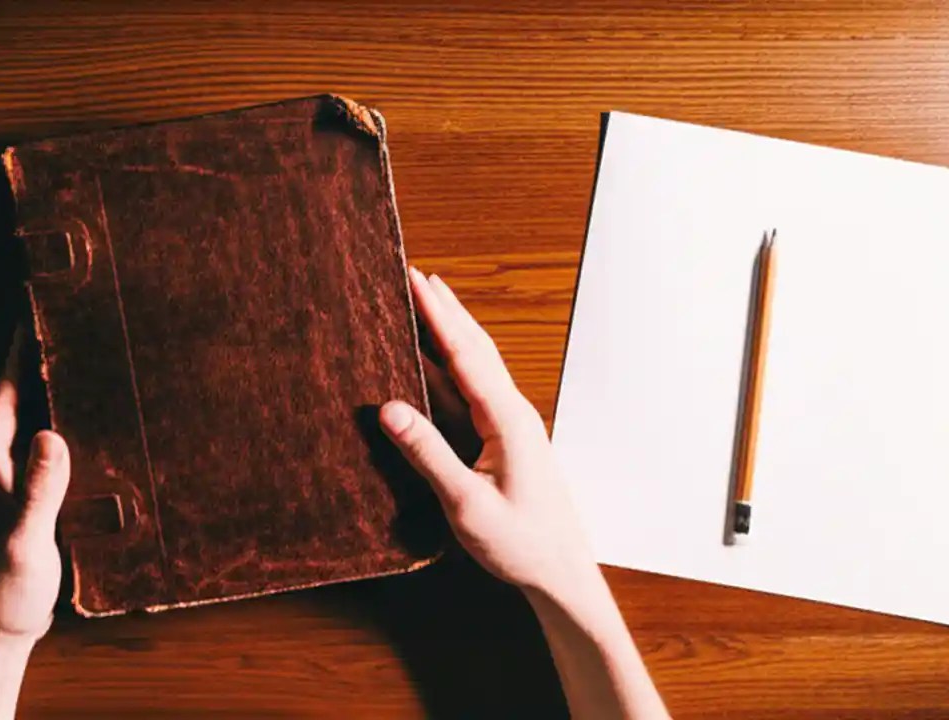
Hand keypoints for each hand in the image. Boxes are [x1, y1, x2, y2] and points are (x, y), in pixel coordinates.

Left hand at [0, 336, 69, 641]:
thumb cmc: (2, 592)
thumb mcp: (24, 540)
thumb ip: (39, 490)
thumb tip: (52, 435)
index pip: (0, 401)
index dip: (16, 360)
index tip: (33, 320)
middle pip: (13, 407)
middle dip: (36, 370)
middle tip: (68, 333)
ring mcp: (1, 488)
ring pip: (26, 429)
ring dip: (49, 400)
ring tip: (81, 369)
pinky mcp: (19, 504)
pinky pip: (38, 455)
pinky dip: (59, 434)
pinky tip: (84, 430)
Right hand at [381, 268, 597, 603]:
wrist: (560, 572)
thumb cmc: (520, 543)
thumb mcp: (466, 503)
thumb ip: (427, 454)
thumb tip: (388, 408)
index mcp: (506, 419)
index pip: (465, 353)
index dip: (438, 314)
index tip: (415, 279)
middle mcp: (511, 412)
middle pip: (473, 347)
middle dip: (443, 308)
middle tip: (412, 274)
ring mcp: (508, 424)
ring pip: (475, 365)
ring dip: (448, 331)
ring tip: (420, 302)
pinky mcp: (502, 440)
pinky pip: (471, 391)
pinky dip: (449, 365)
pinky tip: (431, 360)